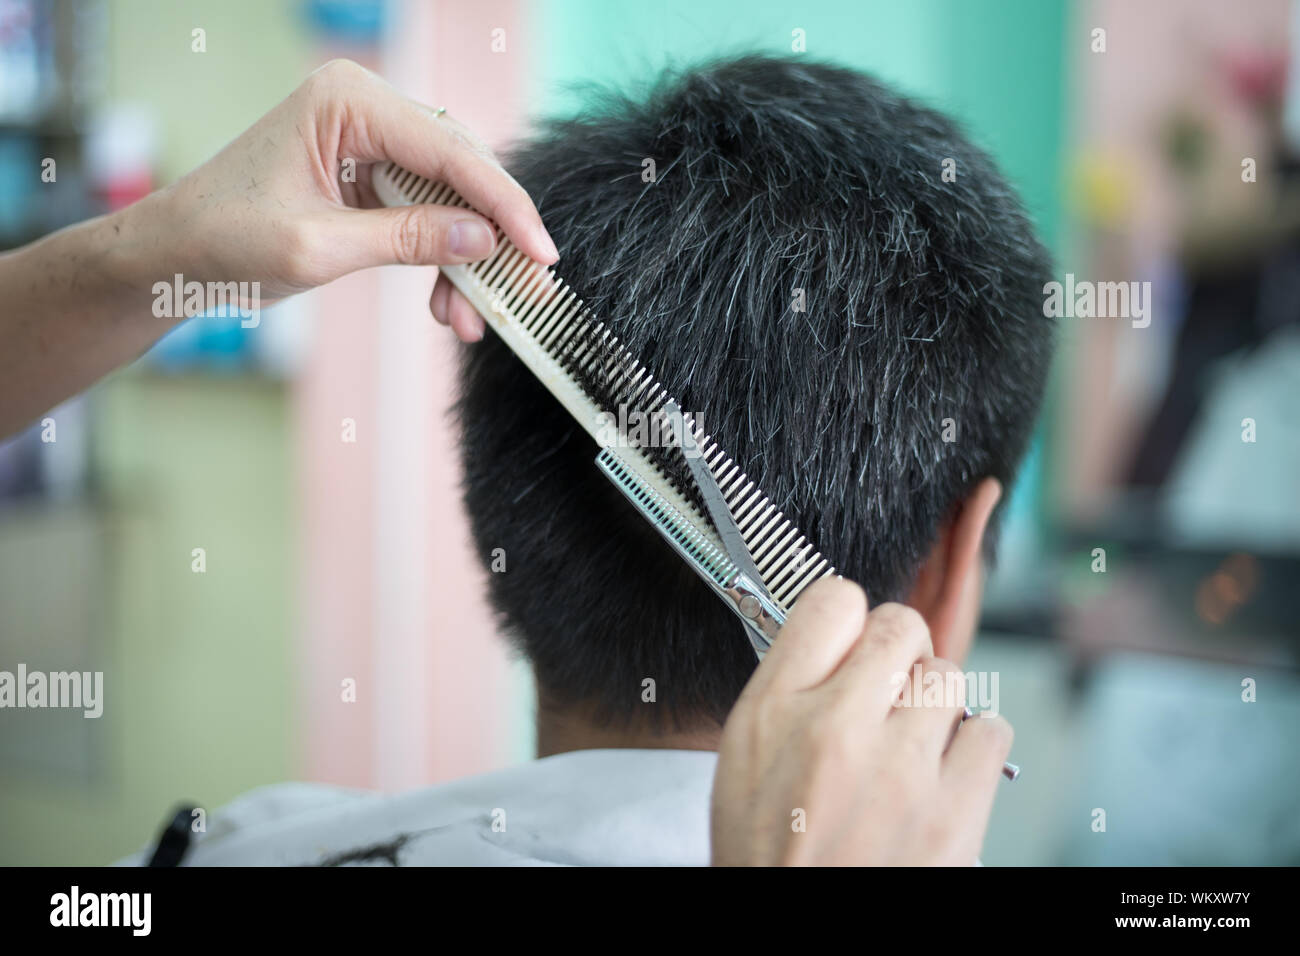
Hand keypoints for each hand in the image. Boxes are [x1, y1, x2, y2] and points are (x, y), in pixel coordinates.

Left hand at [0, 58, 555, 435]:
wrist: (172, 255)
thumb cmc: (224, 239)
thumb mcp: (320, 248)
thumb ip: (407, 238)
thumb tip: (485, 240)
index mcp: (348, 102)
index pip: (450, 151)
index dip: (503, 207)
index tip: (540, 255)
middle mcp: (365, 109)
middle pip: (461, 170)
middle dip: (491, 238)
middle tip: (524, 291)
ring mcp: (368, 140)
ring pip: (450, 197)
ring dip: (466, 259)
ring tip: (472, 317)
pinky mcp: (368, 174)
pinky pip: (425, 213)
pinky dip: (439, 259)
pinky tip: (446, 304)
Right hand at [710, 578, 1012, 865]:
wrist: (798, 939)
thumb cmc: (771, 859)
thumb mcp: (743, 762)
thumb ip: (787, 690)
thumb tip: (836, 637)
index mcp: (772, 712)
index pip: (831, 600)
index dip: (848, 618)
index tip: (852, 641)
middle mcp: (835, 730)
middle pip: (900, 626)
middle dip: (897, 653)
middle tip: (886, 693)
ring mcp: (901, 771)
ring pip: (948, 676)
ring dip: (934, 703)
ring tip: (910, 744)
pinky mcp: (955, 814)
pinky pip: (992, 731)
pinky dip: (973, 746)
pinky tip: (942, 774)